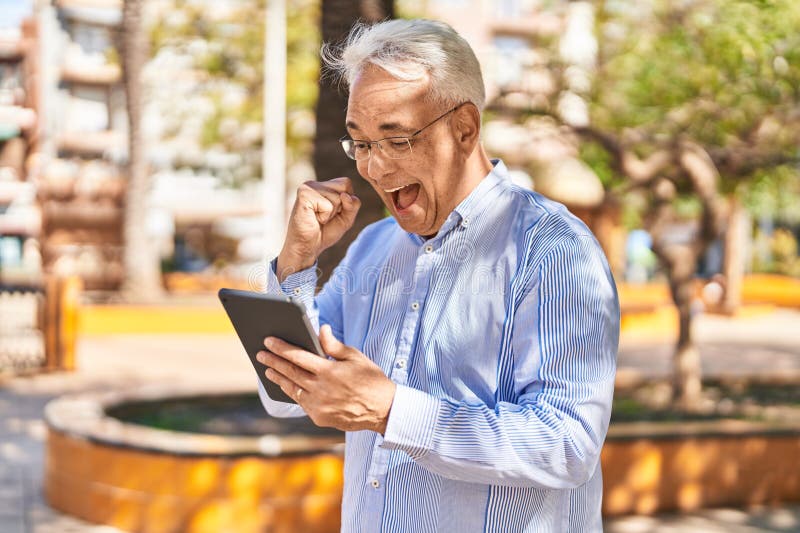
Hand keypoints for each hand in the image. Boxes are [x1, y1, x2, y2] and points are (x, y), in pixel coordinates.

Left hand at [256, 325, 395, 433]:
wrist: (383, 410)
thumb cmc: (371, 379)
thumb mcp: (356, 357)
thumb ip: (334, 345)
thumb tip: (320, 329)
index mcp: (329, 371)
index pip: (298, 356)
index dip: (281, 348)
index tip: (268, 341)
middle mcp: (321, 390)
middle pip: (290, 372)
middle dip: (273, 362)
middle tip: (260, 354)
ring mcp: (318, 406)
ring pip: (292, 389)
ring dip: (278, 378)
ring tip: (268, 370)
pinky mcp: (319, 418)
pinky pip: (301, 402)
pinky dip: (292, 392)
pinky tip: (286, 385)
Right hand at [277, 178, 359, 280]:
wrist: (307, 247)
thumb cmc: (324, 233)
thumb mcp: (346, 218)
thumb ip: (353, 205)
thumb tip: (345, 195)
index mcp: (323, 186)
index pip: (346, 183)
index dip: (346, 201)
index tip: (332, 213)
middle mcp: (315, 184)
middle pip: (344, 185)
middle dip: (340, 206)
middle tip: (324, 216)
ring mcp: (308, 187)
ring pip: (337, 197)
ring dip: (331, 213)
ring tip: (318, 218)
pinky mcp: (304, 195)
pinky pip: (328, 205)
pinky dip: (325, 216)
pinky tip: (314, 219)